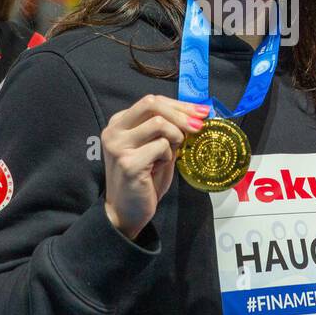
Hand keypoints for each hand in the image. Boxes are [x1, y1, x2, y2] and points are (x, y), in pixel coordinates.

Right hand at [101, 95, 209, 238]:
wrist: (126, 213)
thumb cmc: (144, 181)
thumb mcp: (157, 149)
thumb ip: (168, 130)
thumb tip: (196, 114)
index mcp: (119, 123)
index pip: (152, 102)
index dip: (179, 105)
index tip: (202, 112)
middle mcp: (114, 131)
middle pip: (152, 104)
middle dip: (181, 113)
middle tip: (198, 127)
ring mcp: (118, 146)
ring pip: (159, 123)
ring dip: (175, 137)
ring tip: (170, 155)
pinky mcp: (128, 162)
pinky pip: (161, 146)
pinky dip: (168, 156)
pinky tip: (159, 167)